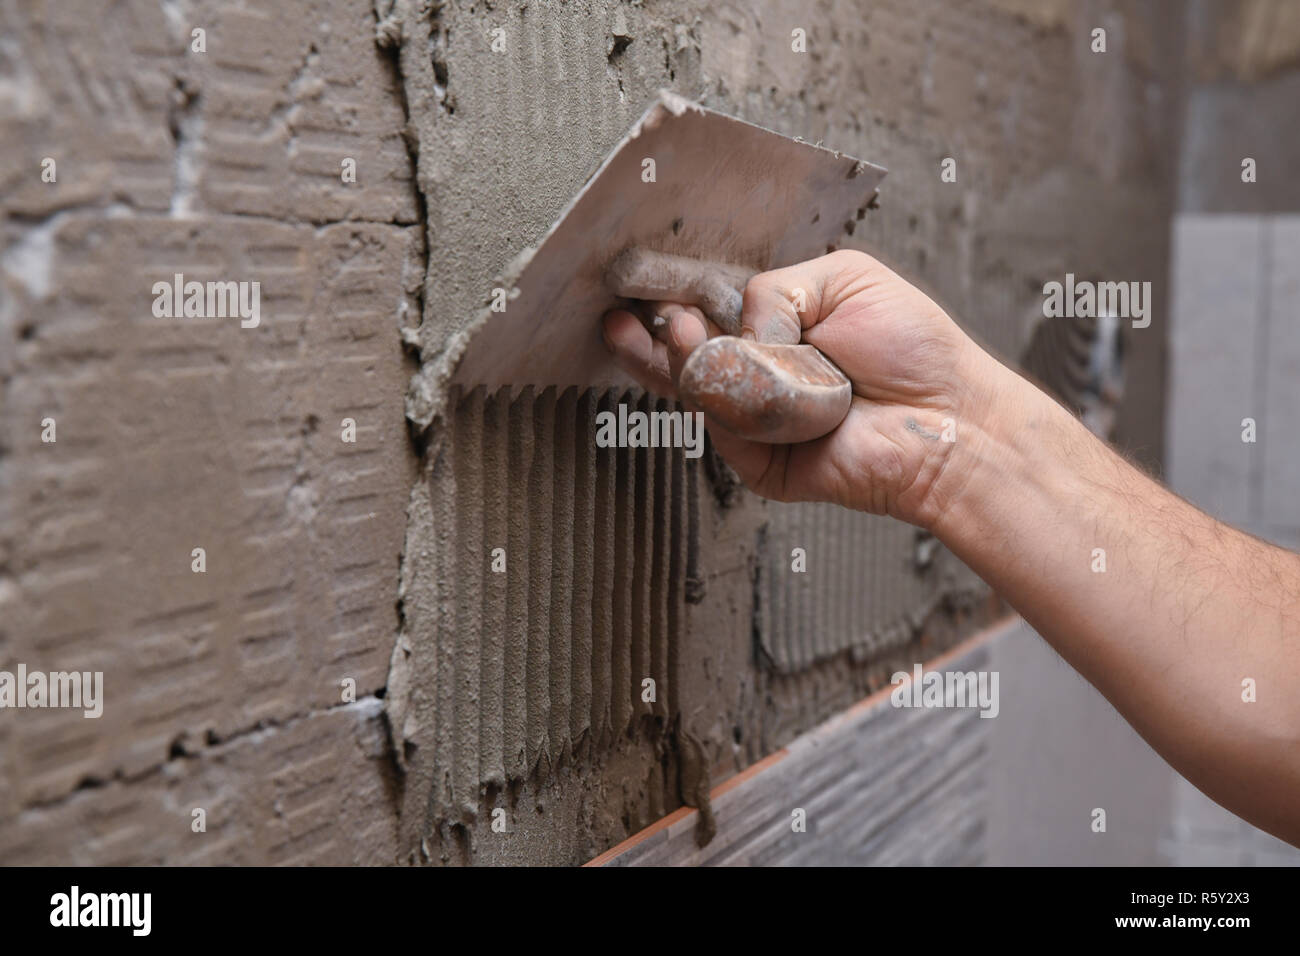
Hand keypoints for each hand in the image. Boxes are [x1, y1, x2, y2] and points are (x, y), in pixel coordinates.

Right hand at [601, 250, 992, 527]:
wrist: (948, 417)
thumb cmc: (913, 348)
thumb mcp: (844, 278)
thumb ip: (776, 289)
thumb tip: (737, 325)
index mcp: (776, 328)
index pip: (707, 312)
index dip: (671, 301)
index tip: (638, 285)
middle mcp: (760, 373)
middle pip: (682, 358)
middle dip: (648, 339)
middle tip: (625, 321)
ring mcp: (756, 418)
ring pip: (696, 390)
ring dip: (685, 359)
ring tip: (683, 330)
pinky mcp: (760, 461)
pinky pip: (726, 426)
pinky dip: (738, 399)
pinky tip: (750, 373)